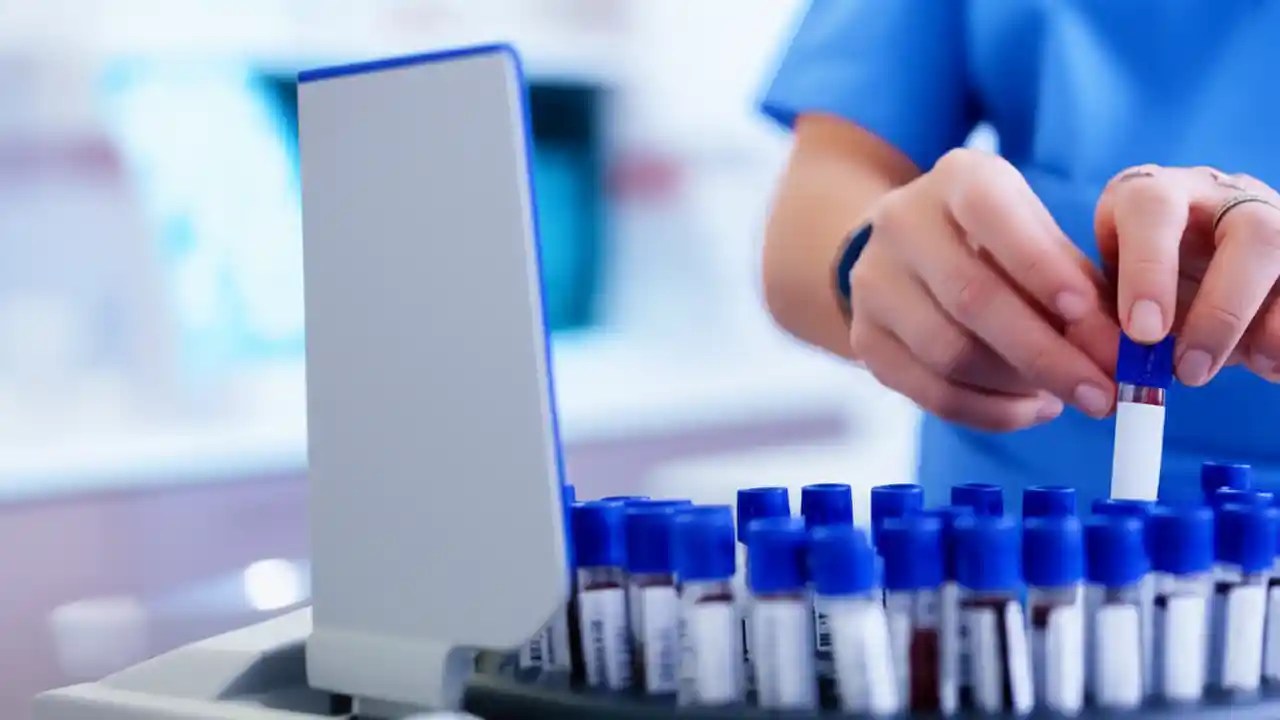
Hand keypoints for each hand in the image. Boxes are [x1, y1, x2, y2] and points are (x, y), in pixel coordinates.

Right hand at [849, 149, 1119, 430]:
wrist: (909, 252)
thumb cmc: (1000, 244)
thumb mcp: (1038, 234)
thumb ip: (1077, 287)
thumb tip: (1113, 354)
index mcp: (957, 180)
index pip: (995, 219)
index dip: (1044, 270)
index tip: (1093, 319)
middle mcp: (902, 223)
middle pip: (972, 299)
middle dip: (1046, 354)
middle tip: (1102, 394)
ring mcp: (874, 283)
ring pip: (949, 353)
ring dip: (1018, 386)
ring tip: (1066, 396)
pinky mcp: (865, 338)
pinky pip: (930, 393)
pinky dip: (990, 412)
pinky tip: (1030, 408)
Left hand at [1095, 165, 1279, 384]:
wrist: (1193, 266)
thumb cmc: (1142, 282)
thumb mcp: (1115, 291)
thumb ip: (1119, 320)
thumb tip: (1131, 370)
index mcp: (1156, 193)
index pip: (1154, 207)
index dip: (1149, 269)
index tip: (1144, 332)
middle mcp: (1222, 195)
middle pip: (1251, 231)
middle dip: (1223, 310)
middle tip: (1192, 369)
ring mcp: (1271, 216)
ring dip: (1265, 320)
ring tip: (1254, 365)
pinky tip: (1271, 362)